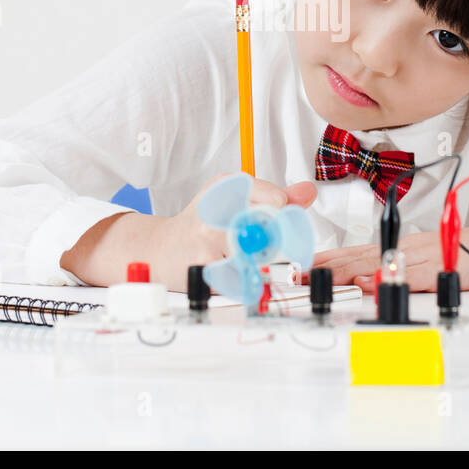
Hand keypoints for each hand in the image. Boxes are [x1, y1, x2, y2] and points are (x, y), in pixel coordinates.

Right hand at [151, 173, 317, 290]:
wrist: (161, 250)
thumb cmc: (199, 224)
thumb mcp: (233, 201)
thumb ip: (273, 198)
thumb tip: (307, 191)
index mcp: (225, 188)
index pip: (273, 197)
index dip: (284, 211)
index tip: (281, 214)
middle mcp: (216, 211)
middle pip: (269, 228)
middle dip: (274, 240)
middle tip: (264, 244)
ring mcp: (208, 241)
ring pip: (257, 256)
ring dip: (256, 262)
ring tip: (240, 258)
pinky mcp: (204, 268)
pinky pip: (240, 278)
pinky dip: (241, 280)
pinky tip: (227, 272)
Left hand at [308, 221, 468, 293]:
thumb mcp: (430, 259)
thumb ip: (402, 267)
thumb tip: (371, 279)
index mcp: (403, 245)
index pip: (358, 251)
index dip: (330, 258)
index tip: (304, 264)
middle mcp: (407, 248)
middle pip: (359, 256)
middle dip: (327, 266)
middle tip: (299, 273)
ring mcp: (420, 257)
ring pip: (375, 263)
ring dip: (346, 270)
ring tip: (318, 276)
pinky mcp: (437, 269)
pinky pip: (406, 275)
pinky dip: (385, 278)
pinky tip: (366, 281)